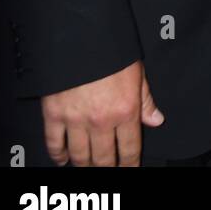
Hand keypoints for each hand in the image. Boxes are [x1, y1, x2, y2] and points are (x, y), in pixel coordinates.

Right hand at [41, 60, 163, 166]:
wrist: (81, 37)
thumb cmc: (112, 52)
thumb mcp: (137, 73)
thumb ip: (146, 100)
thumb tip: (156, 120)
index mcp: (125, 110)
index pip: (129, 148)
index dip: (129, 164)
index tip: (130, 170)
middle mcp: (101, 121)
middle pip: (103, 158)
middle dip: (107, 168)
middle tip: (108, 172)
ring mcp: (75, 120)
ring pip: (80, 155)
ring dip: (84, 166)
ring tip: (88, 168)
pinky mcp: (54, 115)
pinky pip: (54, 143)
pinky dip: (58, 155)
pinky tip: (62, 160)